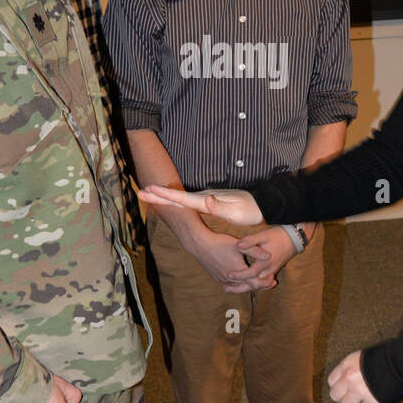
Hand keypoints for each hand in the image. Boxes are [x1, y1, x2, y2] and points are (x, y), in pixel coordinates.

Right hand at [139, 184, 261, 226]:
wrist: (261, 204)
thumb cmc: (250, 211)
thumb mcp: (237, 212)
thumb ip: (220, 207)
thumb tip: (205, 201)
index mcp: (206, 201)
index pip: (182, 199)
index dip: (165, 196)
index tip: (149, 190)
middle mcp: (204, 198)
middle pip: (177, 197)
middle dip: (159, 195)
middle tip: (141, 191)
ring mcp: (205, 200)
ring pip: (181, 199)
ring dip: (164, 197)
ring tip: (149, 195)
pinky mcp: (208, 203)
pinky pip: (187, 203)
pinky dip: (175, 201)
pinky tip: (170, 203)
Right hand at [191, 229, 275, 292]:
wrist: (200, 245)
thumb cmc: (220, 243)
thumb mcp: (240, 245)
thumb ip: (255, 251)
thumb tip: (269, 256)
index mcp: (238, 272)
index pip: (256, 284)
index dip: (266, 283)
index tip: (273, 279)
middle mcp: (230, 279)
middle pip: (248, 288)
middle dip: (259, 285)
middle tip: (269, 281)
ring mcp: (222, 280)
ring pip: (238, 287)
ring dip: (248, 285)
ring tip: (256, 280)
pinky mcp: (216, 278)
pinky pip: (230, 285)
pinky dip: (238, 283)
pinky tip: (241, 277)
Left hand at [231, 226, 297, 284]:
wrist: (294, 239)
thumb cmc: (277, 236)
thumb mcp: (262, 236)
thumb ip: (250, 241)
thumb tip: (238, 245)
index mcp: (264, 262)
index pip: (250, 274)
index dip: (238, 275)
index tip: (228, 275)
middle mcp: (268, 270)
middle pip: (253, 285)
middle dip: (239, 288)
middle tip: (225, 288)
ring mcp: (271, 272)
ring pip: (258, 286)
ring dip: (246, 288)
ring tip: (232, 288)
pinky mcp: (273, 271)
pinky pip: (262, 283)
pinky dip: (253, 286)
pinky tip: (244, 285)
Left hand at [327, 352, 384, 402]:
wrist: (401, 361)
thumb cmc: (385, 356)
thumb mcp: (363, 357)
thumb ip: (354, 367)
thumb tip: (349, 377)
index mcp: (347, 365)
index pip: (332, 381)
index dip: (338, 386)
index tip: (343, 389)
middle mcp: (350, 378)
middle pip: (335, 396)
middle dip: (342, 398)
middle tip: (350, 398)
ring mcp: (360, 391)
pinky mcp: (372, 402)